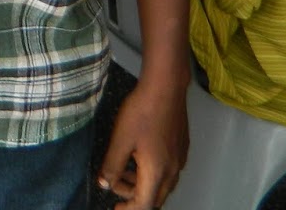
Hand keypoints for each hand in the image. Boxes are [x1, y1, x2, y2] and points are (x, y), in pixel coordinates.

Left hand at [98, 75, 188, 207]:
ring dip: (141, 183)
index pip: (144, 204)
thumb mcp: (120, 139)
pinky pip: (166, 170)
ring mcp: (179, 159)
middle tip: (114, 184)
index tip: (115, 208)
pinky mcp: (181, 148)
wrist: (165, 88)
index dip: (128, 209)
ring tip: (121, 166)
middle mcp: (173, 170)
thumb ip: (112, 165)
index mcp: (157, 172)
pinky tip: (136, 155)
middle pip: (155, 197)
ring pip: (161, 184)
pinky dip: (150, 172)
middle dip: (133, 196)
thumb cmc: (142, 112)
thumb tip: (105, 184)